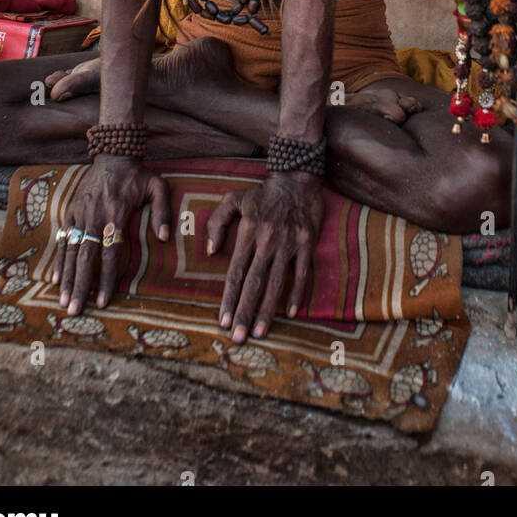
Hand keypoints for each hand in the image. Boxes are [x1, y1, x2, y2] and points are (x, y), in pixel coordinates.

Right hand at [53, 156, 169, 315]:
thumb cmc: (138, 175)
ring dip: (67, 278)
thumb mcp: (157, 187)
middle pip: (86, 258)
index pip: (109, 253)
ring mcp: (80, 214)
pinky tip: (56, 278)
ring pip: (72, 251)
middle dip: (80, 286)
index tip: (103, 301)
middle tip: (75, 311)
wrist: (113, 154)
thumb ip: (162, 211)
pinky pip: (64, 238)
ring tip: (63, 302)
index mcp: (116, 214)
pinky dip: (59, 259)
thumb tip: (163, 238)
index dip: (105, 279)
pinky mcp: (71, 211)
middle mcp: (95, 217)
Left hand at [206, 173, 323, 341]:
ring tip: (260, 332)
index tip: (223, 321)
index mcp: (248, 232)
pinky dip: (297, 293)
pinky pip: (302, 273)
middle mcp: (267, 241)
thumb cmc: (263, 193)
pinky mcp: (307, 243)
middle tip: (238, 338)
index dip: (228, 298)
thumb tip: (210, 251)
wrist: (298, 179)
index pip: (235, 272)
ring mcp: (288, 243)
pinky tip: (292, 313)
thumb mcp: (233, 199)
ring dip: (268, 310)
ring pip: (276, 283)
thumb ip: (217, 222)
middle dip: (244, 312)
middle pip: (253, 283)